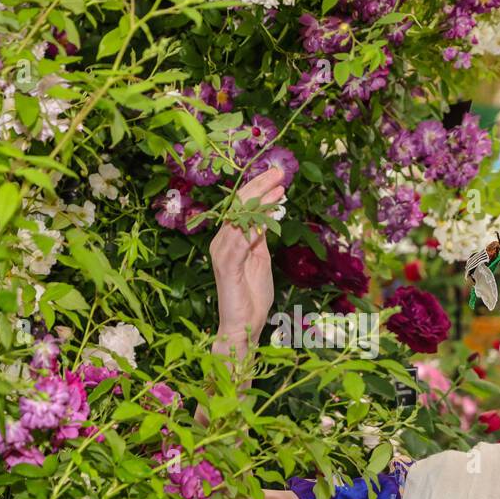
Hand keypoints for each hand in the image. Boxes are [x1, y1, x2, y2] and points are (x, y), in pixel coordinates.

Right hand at [211, 165, 284, 339]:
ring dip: (259, 203)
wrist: (244, 326)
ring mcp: (221, 254)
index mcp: (229, 239)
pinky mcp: (226, 267)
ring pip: (239, 220)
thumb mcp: (260, 259)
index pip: (241, 206)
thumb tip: (267, 213)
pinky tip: (266, 218)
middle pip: (238, 206)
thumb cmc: (252, 295)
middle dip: (259, 187)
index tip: (278, 175)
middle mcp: (221, 242)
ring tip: (278, 189)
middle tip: (278, 172)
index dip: (258, 188)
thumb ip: (260, 237)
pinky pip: (238, 243)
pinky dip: (252, 228)